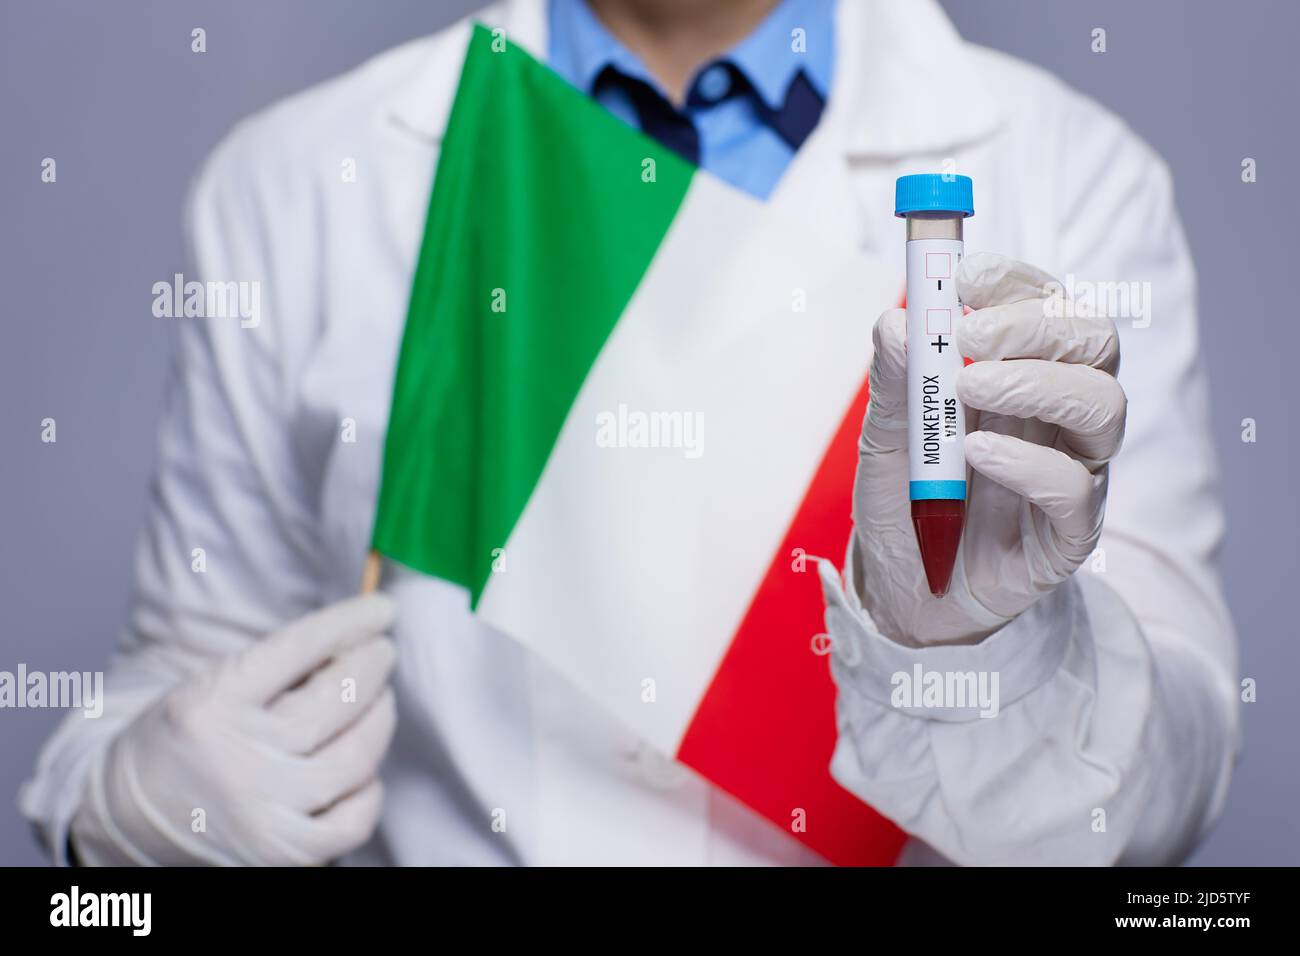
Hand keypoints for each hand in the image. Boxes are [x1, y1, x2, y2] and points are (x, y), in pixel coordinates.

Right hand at [72, 595, 397, 864]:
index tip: (380, 610)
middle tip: (381, 653)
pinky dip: (368, 788)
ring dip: (378, 718)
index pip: (297, 649)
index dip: (348, 624)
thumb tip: (352, 641)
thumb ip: (273, 669)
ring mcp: (263, 814)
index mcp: (208, 708)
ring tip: (378, 701)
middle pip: (335, 701)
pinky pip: (354, 819)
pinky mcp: (282, 854)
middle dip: (371, 667)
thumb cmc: (178, 744)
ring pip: (354, 756)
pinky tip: (362, 770)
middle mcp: (237, 761)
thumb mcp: (205, 689)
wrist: (124, 824)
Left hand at [851, 252, 1125, 645]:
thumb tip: (894, 322)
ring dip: (1038, 383)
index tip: (965, 276)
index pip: (1047, 305)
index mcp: (1019, 376)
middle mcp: (1056, 416)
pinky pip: (1075, 487)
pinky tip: (978, 454)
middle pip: (1092, 342)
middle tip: (970, 334)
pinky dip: (1028, 462)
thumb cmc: (904, 508)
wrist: (904, 597)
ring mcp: (1072, 470)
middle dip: (1036, 324)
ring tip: (970, 390)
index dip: (1016, 281)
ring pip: (1105, 404)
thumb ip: (893, 386)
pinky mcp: (1070, 532)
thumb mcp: (883, 443)